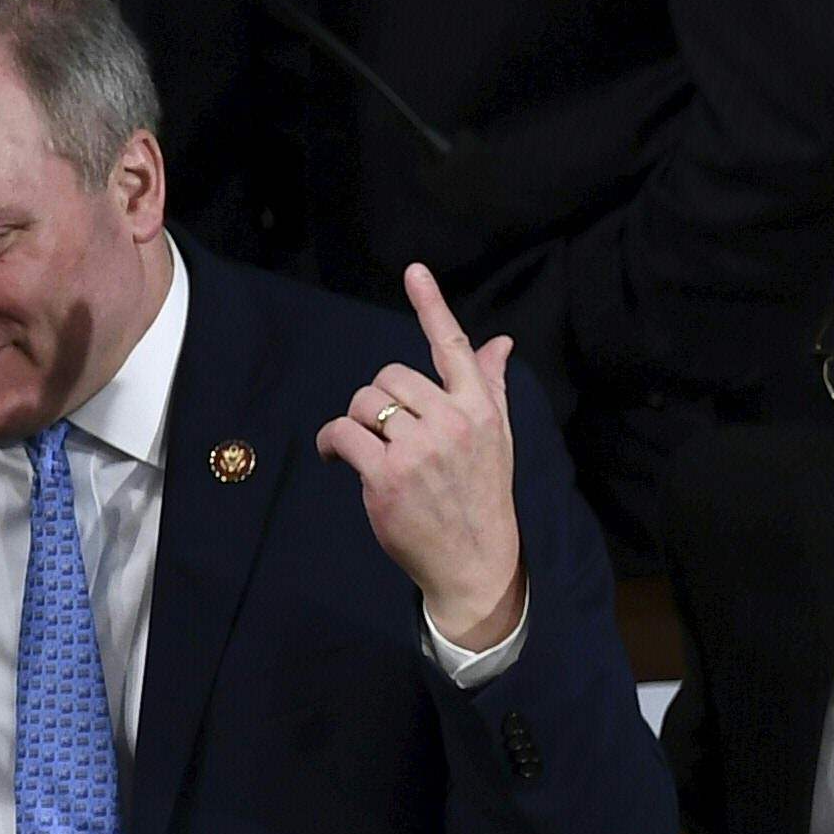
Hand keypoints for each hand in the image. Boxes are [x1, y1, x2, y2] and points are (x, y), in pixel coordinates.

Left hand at [314, 264, 527, 651]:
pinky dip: (332, 443)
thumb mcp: (497, 440)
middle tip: (386, 432)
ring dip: (356, 422)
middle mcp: (453, 424)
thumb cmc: (483, 497)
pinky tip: (337, 457)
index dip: (432, 306)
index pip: (453, 349)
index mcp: (480, 411)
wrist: (476, 563)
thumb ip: (490, 387)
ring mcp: (419, 450)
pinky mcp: (387, 475)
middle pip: (390, 376)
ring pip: (365, 402)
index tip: (414, 270)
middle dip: (379, 400)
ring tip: (364, 448)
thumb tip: (501, 343)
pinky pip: (342, 433)